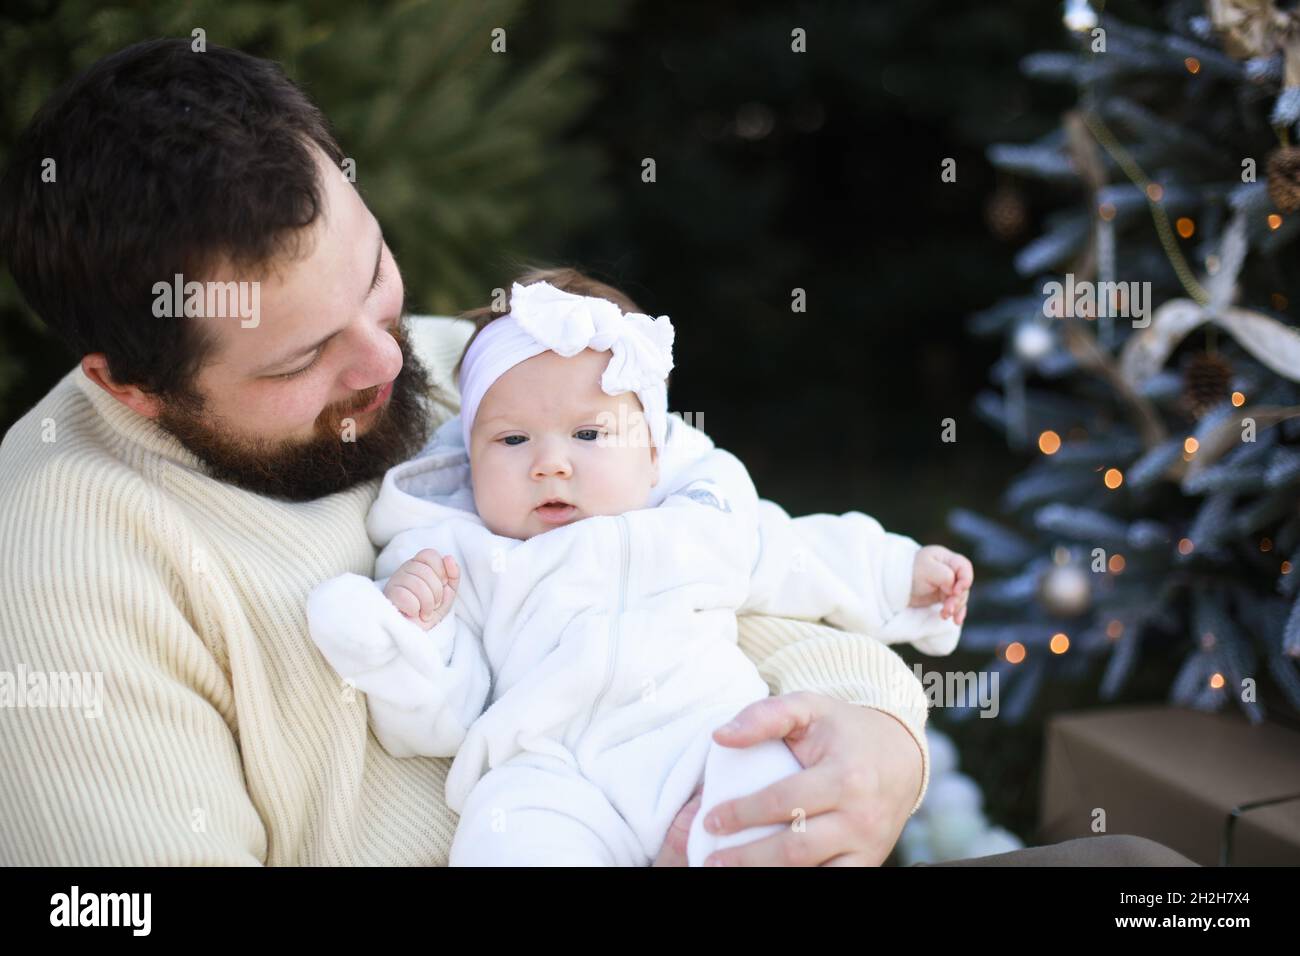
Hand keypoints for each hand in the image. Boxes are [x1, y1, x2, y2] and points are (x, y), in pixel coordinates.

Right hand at [382, 549, 458, 630]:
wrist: (416, 633)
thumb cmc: (430, 610)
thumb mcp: (447, 593)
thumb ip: (452, 575)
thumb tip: (449, 558)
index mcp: (418, 565)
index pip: (430, 555)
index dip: (441, 570)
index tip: (443, 585)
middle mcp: (404, 570)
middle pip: (426, 571)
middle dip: (436, 593)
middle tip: (433, 604)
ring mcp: (394, 582)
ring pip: (417, 585)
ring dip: (427, 604)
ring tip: (424, 611)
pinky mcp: (388, 597)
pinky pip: (406, 597)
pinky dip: (415, 609)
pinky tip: (413, 613)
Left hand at [652, 693, 923, 865]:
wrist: (901, 753)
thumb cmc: (843, 729)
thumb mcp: (808, 708)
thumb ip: (764, 715)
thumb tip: (720, 736)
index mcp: (845, 776)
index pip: (785, 801)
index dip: (743, 813)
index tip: (711, 819)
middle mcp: (860, 816)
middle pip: (797, 848)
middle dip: (748, 858)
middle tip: (711, 860)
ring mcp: (868, 845)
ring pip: (814, 873)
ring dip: (770, 876)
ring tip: (733, 874)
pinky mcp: (870, 862)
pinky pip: (835, 881)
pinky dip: (801, 879)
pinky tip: (770, 876)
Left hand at [909, 544, 972, 624]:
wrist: (892, 585)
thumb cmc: (907, 571)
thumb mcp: (926, 569)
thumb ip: (945, 575)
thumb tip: (954, 588)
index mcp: (945, 558)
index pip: (964, 567)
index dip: (965, 580)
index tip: (956, 591)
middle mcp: (949, 570)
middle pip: (963, 585)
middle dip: (957, 598)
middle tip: (948, 608)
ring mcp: (946, 584)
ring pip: (959, 596)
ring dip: (955, 607)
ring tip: (945, 615)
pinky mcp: (942, 596)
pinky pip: (955, 604)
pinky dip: (956, 612)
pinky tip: (955, 621)